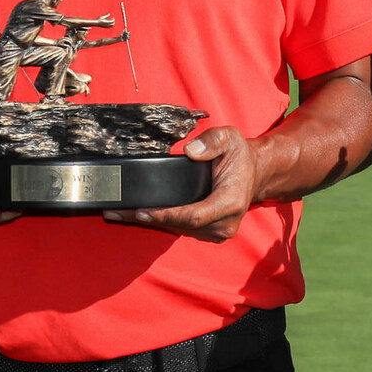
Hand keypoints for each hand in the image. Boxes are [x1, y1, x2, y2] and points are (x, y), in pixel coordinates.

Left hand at [107, 126, 263, 242]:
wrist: (256, 174)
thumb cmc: (241, 157)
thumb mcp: (230, 138)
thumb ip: (212, 141)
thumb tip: (190, 151)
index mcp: (229, 203)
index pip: (193, 215)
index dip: (166, 215)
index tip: (142, 211)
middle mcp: (223, 224)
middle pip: (179, 225)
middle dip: (148, 219)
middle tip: (115, 212)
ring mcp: (216, 232)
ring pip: (177, 229)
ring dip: (150, 221)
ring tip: (118, 213)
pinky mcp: (208, 233)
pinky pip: (181, 228)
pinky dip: (160, 220)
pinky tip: (136, 214)